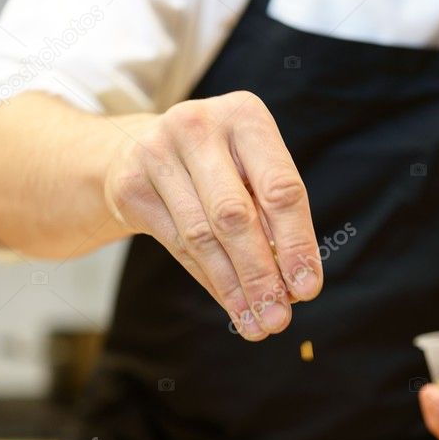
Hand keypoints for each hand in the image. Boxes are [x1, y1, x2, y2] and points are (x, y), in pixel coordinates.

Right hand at [104, 91, 321, 339]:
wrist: (138, 149)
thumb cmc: (217, 165)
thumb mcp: (252, 172)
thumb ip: (274, 217)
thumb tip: (293, 284)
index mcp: (245, 116)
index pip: (281, 188)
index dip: (296, 243)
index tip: (308, 289)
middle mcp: (199, 127)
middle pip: (236, 216)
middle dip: (261, 274)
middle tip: (280, 318)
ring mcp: (158, 153)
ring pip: (203, 236)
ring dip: (235, 287)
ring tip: (257, 322)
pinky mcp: (130, 185)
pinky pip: (178, 245)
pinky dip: (210, 280)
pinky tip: (231, 304)